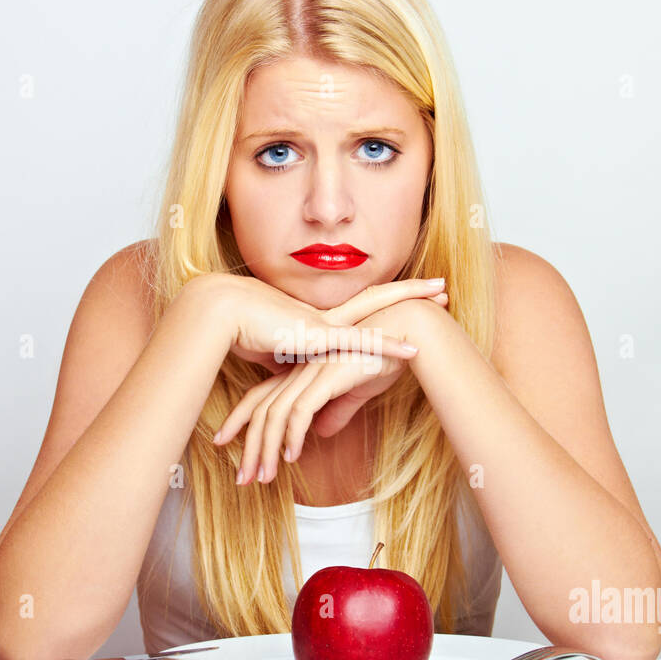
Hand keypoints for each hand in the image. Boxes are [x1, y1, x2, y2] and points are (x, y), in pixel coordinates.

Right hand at [197, 272, 446, 372]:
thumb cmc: (237, 331)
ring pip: (378, 309)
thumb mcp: (270, 352)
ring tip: (444, 296)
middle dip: (412, 291)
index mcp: (317, 319)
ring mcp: (323, 323)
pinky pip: (359, 343)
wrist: (216, 314)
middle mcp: (325, 316)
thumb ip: (287, 362)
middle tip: (442, 285)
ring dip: (412, 303)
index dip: (386, 300)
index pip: (361, 307)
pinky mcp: (315, 337)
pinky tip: (413, 349)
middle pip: (378, 297)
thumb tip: (293, 374)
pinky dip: (388, 346)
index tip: (411, 295)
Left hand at [213, 293, 446, 484]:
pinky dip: (292, 437)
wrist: (405, 332)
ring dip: (266, 450)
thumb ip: (336, 411)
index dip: (241, 421)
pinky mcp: (326, 377)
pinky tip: (292, 457)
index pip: (260, 398)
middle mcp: (300, 372)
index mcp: (302, 372)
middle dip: (248, 447)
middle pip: (260, 410)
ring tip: (263, 478)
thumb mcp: (355, 391)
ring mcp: (311, 374)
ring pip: (274, 415)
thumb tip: (323, 433)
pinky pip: (300, 412)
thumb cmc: (384, 356)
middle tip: (241, 479)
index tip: (225, 443)